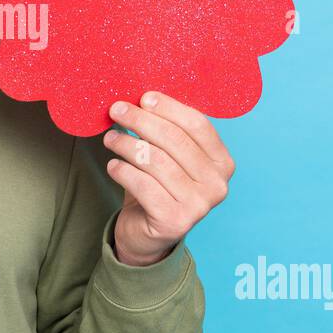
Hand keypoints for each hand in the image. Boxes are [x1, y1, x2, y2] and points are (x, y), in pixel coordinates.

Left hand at [102, 90, 234, 265]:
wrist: (148, 235)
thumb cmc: (158, 187)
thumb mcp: (170, 157)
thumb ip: (168, 131)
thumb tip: (143, 98)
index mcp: (222, 162)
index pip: (197, 124)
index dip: (169, 107)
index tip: (143, 97)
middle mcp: (217, 185)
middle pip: (175, 140)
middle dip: (141, 120)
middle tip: (117, 110)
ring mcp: (198, 205)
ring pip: (156, 161)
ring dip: (126, 144)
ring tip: (110, 138)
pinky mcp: (174, 221)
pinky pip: (143, 184)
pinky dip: (123, 171)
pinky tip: (113, 166)